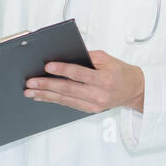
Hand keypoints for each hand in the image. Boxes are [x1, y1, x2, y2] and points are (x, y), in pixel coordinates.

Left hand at [24, 50, 145, 113]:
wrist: (134, 90)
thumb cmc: (121, 72)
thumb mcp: (107, 59)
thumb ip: (87, 56)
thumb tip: (66, 55)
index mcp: (104, 79)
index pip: (79, 74)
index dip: (62, 70)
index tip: (47, 67)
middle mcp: (99, 94)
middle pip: (68, 89)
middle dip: (47, 85)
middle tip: (31, 83)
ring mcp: (94, 104)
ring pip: (65, 100)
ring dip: (46, 95)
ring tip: (30, 92)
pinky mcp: (90, 110)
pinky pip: (69, 104)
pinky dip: (54, 100)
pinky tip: (43, 97)